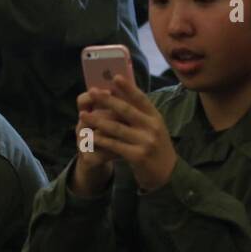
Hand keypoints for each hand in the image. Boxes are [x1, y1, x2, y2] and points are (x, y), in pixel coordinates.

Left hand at [76, 74, 176, 192]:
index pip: (141, 99)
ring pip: (117, 128)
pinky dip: (101, 139)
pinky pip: (115, 145)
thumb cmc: (154, 146)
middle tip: (91, 91)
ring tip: (83, 115)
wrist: (167, 174)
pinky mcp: (138, 156)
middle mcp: (152, 127)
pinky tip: (90, 135)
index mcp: (155, 117)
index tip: (114, 77)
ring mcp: (146, 142)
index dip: (128, 87)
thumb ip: (139, 114)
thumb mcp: (152, 128)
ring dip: (97, 120)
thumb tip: (117, 95)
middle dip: (107, 100)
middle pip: (126, 110)